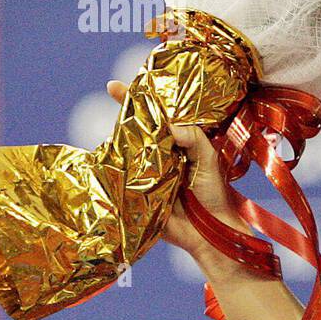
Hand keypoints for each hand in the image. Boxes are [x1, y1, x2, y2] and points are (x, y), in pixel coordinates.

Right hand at [105, 79, 250, 261]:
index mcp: (174, 145)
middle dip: (121, 116)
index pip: (153, 118)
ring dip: (115, 143)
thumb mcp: (209, 159)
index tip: (114, 86)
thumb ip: (194, 138)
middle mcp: (155, 158)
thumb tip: (169, 126)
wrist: (212, 233)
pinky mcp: (132, 197)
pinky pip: (116, 182)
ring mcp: (141, 176)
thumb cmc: (214, 194)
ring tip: (116, 132)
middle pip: (132, 132)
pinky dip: (110, 173)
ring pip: (121, 154)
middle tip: (112, 96)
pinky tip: (106, 164)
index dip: (135, 101)